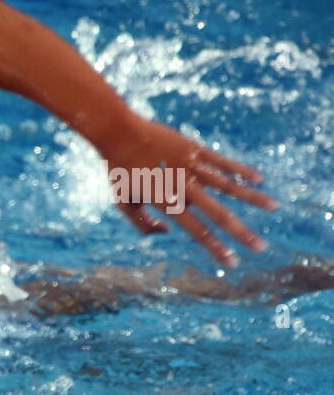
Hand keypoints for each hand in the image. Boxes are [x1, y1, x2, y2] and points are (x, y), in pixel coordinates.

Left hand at [98, 115, 278, 265]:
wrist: (119, 132)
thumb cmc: (119, 171)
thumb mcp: (123, 203)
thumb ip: (143, 224)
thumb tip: (167, 232)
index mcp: (166, 202)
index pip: (197, 231)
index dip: (216, 247)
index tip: (232, 262)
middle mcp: (182, 186)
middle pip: (218, 213)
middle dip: (240, 232)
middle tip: (261, 247)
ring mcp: (191, 166)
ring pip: (229, 185)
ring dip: (253, 198)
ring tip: (275, 208)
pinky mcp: (195, 148)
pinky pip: (223, 161)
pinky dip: (241, 170)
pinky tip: (259, 179)